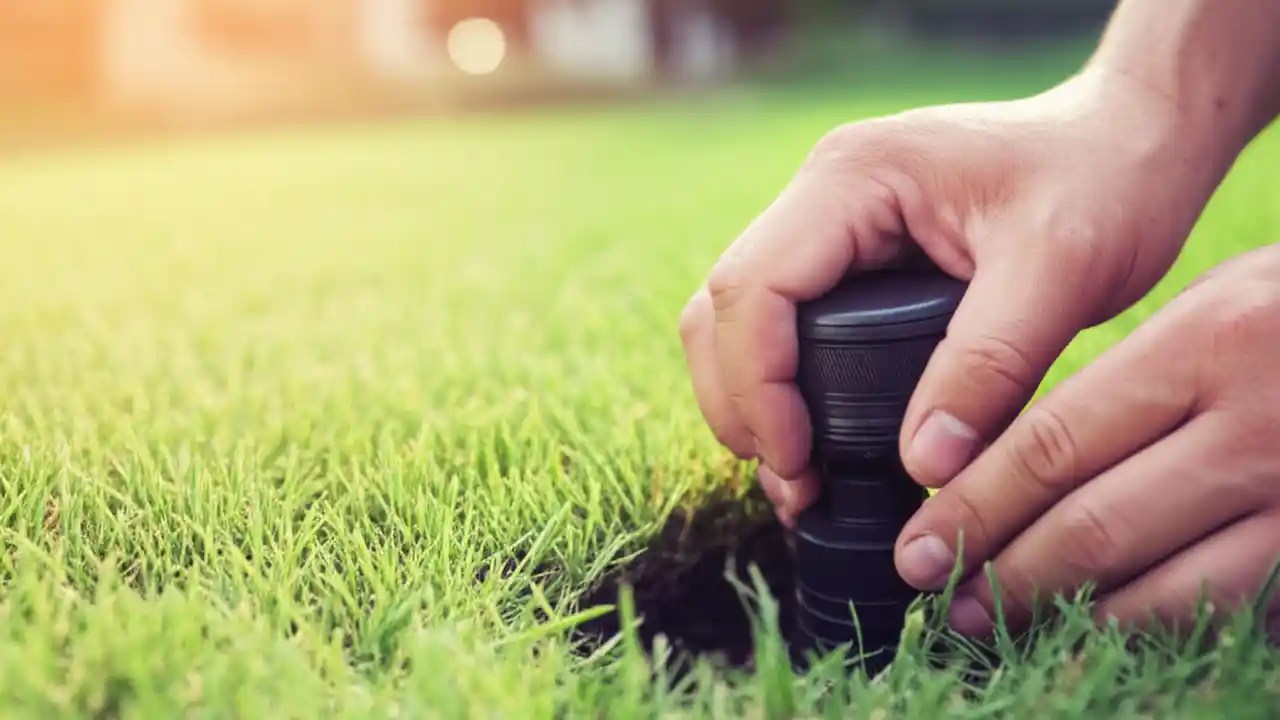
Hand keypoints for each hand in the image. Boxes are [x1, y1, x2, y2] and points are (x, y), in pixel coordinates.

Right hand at [679, 68, 1225, 525]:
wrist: (1131, 139)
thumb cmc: (1105, 182)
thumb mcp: (1063, 268)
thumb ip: (990, 364)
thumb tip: (921, 466)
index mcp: (852, 178)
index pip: (752, 288)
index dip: (757, 387)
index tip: (797, 464)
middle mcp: (822, 194)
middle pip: (721, 308)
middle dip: (741, 404)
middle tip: (795, 486)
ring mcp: (828, 224)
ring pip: (738, 320)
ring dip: (750, 402)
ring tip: (801, 478)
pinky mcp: (848, 257)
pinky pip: (781, 325)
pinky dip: (780, 388)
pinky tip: (817, 442)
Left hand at [896, 245, 1279, 634]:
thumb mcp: (1218, 306)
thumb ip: (1126, 381)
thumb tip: (1008, 466)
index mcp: (1210, 343)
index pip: (1056, 446)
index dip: (974, 507)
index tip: (918, 545)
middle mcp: (1259, 425)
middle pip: (1096, 526)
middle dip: (1003, 575)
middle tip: (941, 600)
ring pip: (1163, 588)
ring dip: (1068, 617)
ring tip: (996, 625)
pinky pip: (1232, 608)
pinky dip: (1156, 626)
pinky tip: (1099, 630)